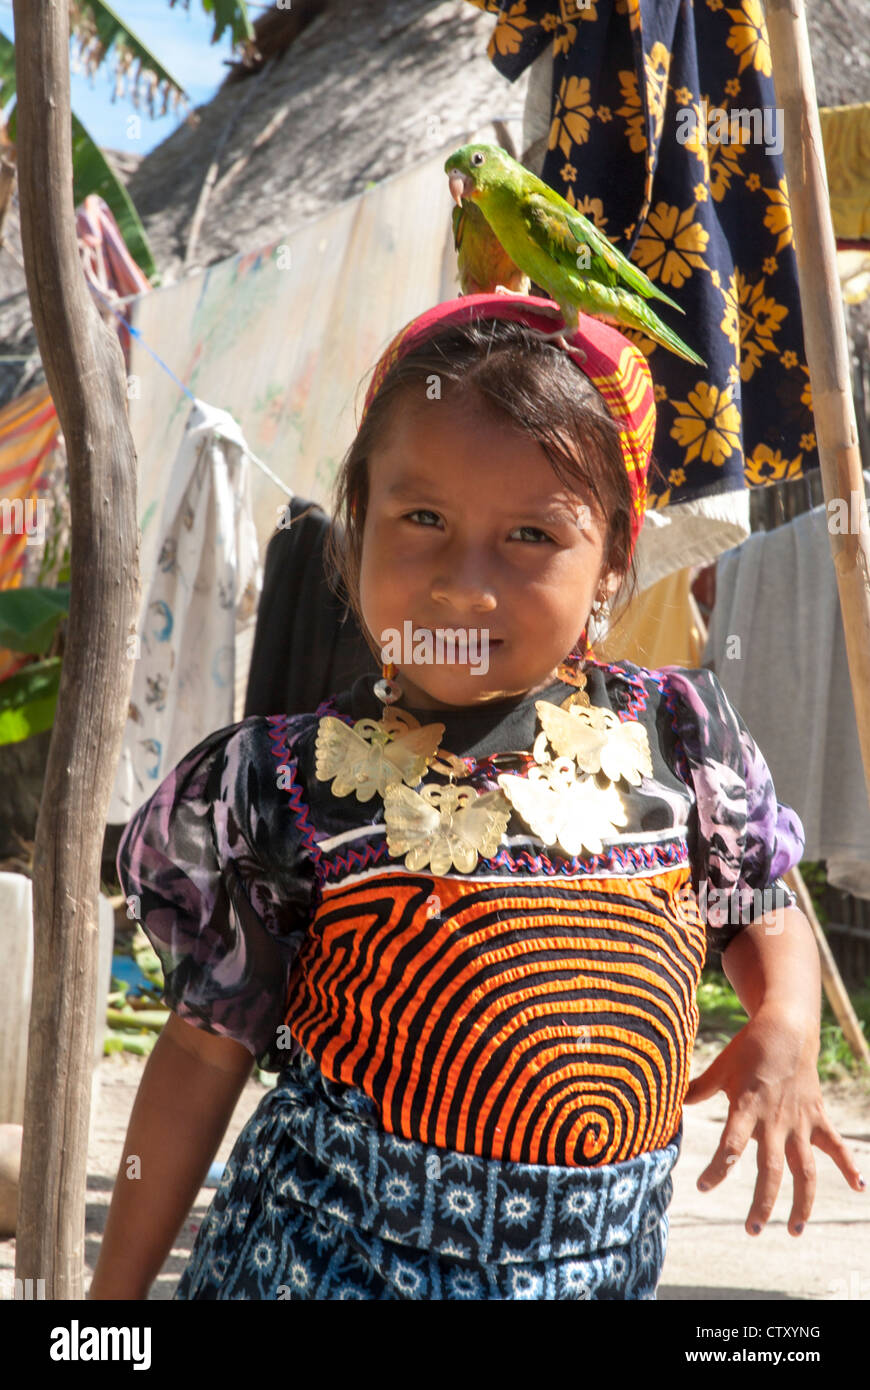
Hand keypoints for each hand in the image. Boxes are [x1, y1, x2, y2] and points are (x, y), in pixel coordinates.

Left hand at [684, 1005, 865, 1235]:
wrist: (786, 1029)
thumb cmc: (748, 1049)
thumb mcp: (720, 1068)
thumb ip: (698, 1089)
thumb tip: (673, 1102)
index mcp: (747, 1108)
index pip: (731, 1145)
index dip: (718, 1168)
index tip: (703, 1187)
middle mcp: (774, 1121)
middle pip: (770, 1170)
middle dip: (762, 1202)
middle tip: (751, 1230)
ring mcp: (799, 1123)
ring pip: (804, 1170)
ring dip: (802, 1202)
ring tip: (793, 1230)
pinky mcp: (817, 1118)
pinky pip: (836, 1146)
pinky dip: (849, 1166)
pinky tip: (859, 1188)